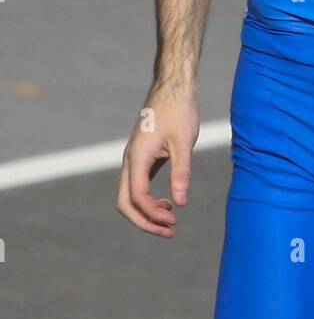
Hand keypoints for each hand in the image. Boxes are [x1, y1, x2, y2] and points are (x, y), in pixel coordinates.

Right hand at [116, 82, 199, 236]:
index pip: (137, 196)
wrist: (174, 86)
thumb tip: (180, 203)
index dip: (152, 215)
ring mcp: (134, 158)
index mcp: (137, 156)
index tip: (174, 222)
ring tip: (171, 220)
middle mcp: (130, 159)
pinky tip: (168, 202)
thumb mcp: (184, 142)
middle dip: (144, 221)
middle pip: (125, 201)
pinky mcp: (142, 156)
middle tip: (169, 231)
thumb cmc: (179, 110)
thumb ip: (182, 172)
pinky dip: (148, 199)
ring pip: (129, 194)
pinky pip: (138, 184)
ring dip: (146, 211)